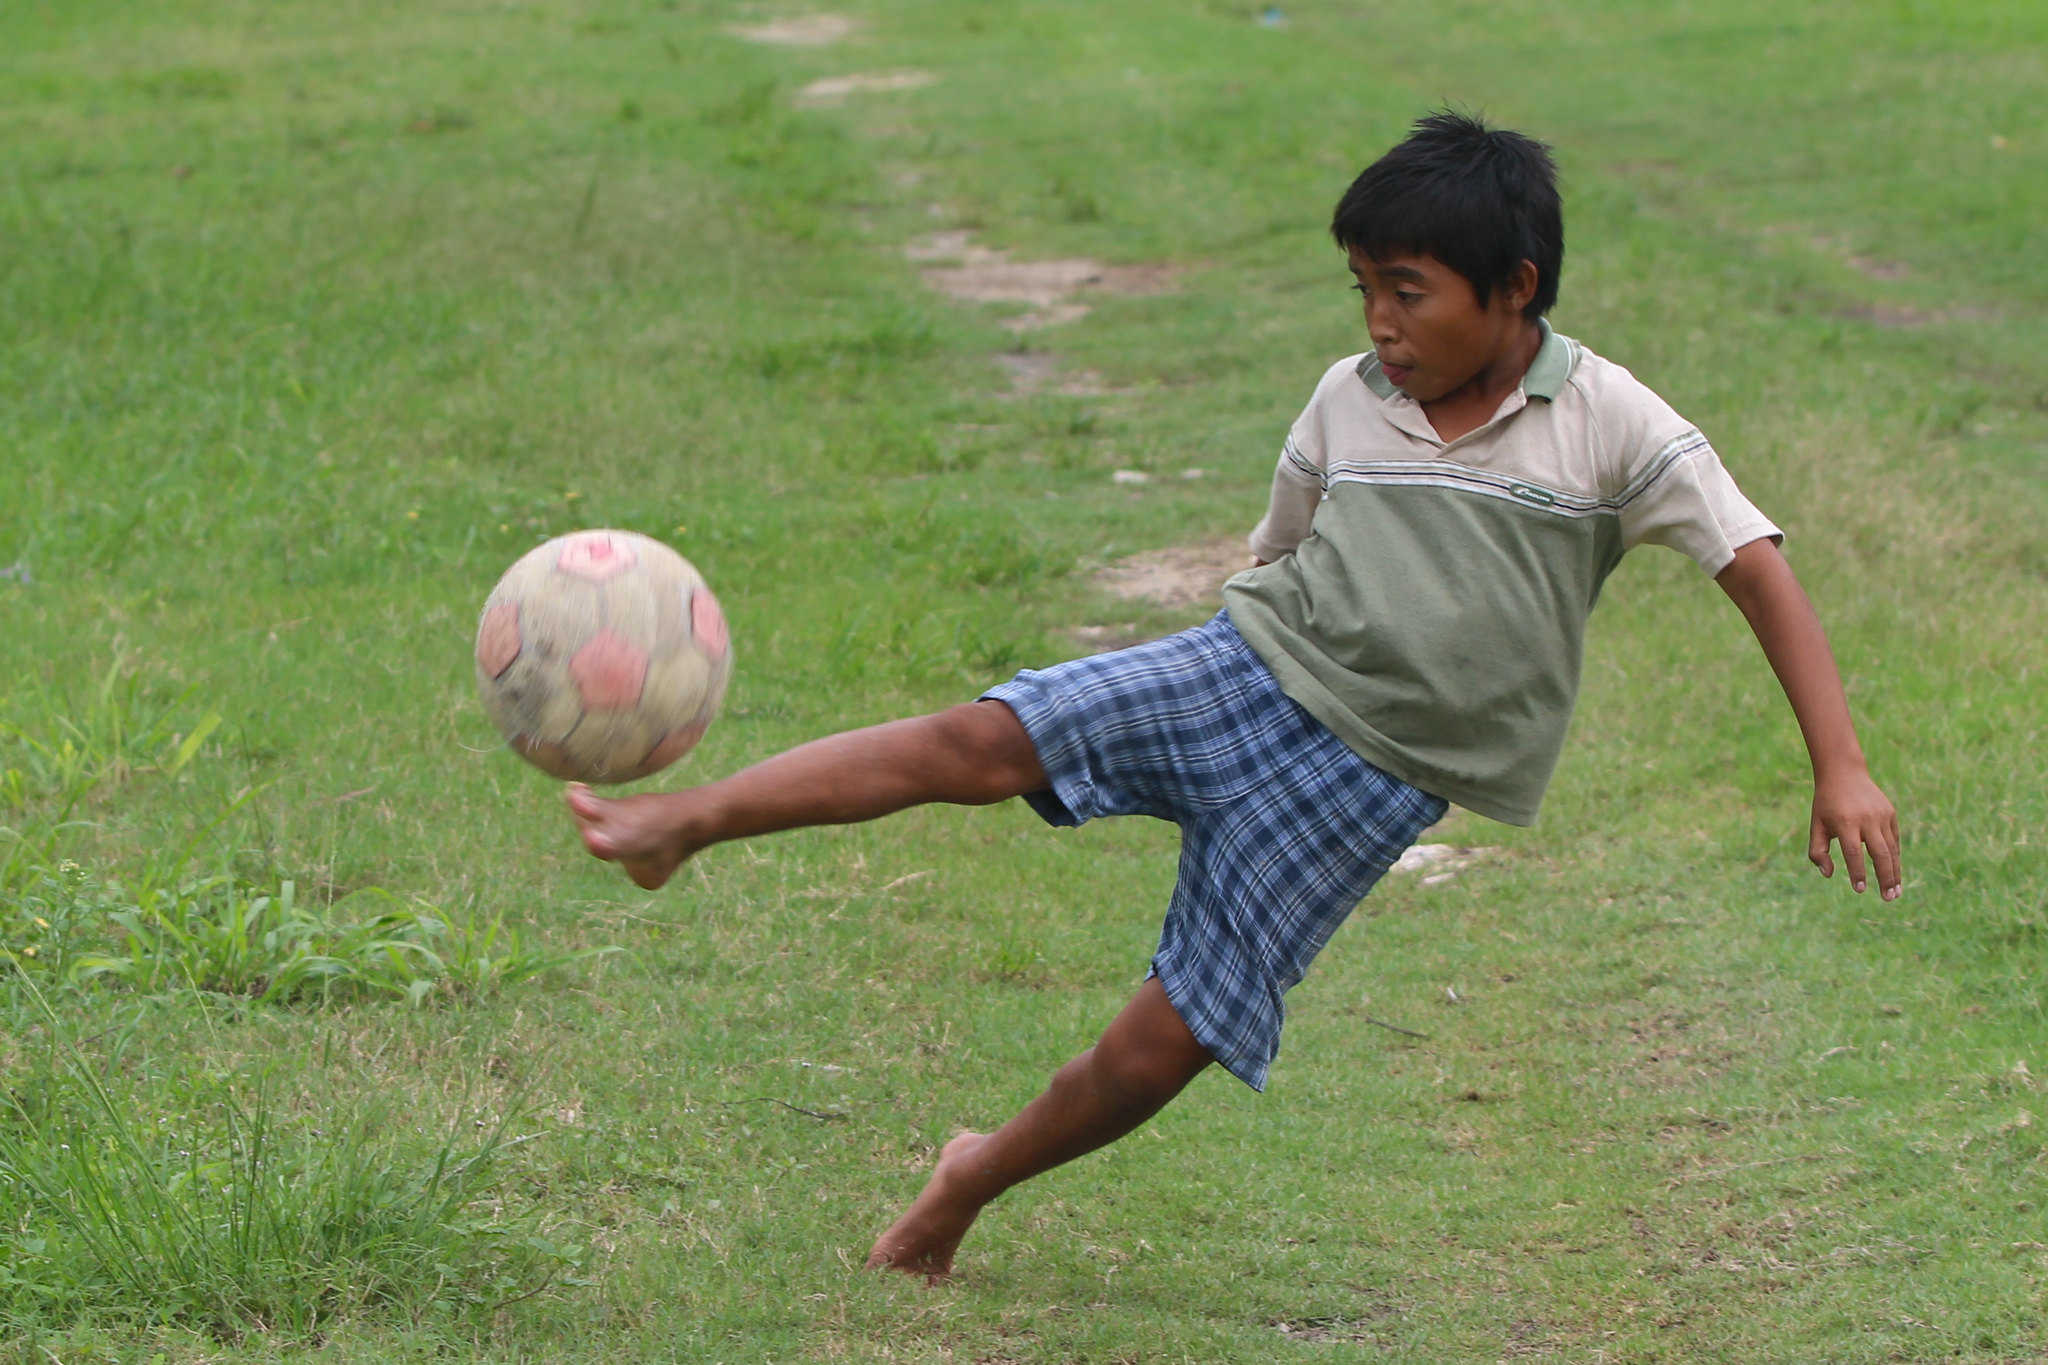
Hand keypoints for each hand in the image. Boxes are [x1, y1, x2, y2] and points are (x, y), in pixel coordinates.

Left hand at [1809, 768, 1901, 899]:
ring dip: (1895, 872)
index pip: (1854, 854)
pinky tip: (1894, 872)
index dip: (1857, 873)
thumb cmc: (1826, 803)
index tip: (1859, 889)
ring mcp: (1882, 816)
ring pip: (1892, 849)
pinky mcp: (1890, 813)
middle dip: (1885, 878)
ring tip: (1895, 892)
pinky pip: (1894, 840)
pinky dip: (1895, 857)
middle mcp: (1867, 819)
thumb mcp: (1816, 824)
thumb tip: (1828, 875)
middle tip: (1888, 899)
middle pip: (1880, 854)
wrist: (1844, 773)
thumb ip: (1817, 851)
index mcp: (1846, 823)